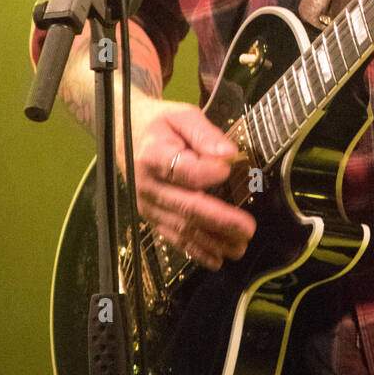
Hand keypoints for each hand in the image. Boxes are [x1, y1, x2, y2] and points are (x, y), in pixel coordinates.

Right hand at [120, 98, 255, 270]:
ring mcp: (148, 206)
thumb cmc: (159, 123)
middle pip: (185, 206)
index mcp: (153, 155)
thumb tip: (229, 155)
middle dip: (219, 220)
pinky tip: (216, 259)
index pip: (182, 170)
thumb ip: (205, 134)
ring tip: (239, 248)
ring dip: (212, 242)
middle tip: (247, 229)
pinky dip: (195, 251)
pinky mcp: (151, 218)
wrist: (126, 135)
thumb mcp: (181, 115)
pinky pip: (173, 237)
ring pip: (181, 228)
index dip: (207, 172)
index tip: (230, 168)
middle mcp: (147, 185)